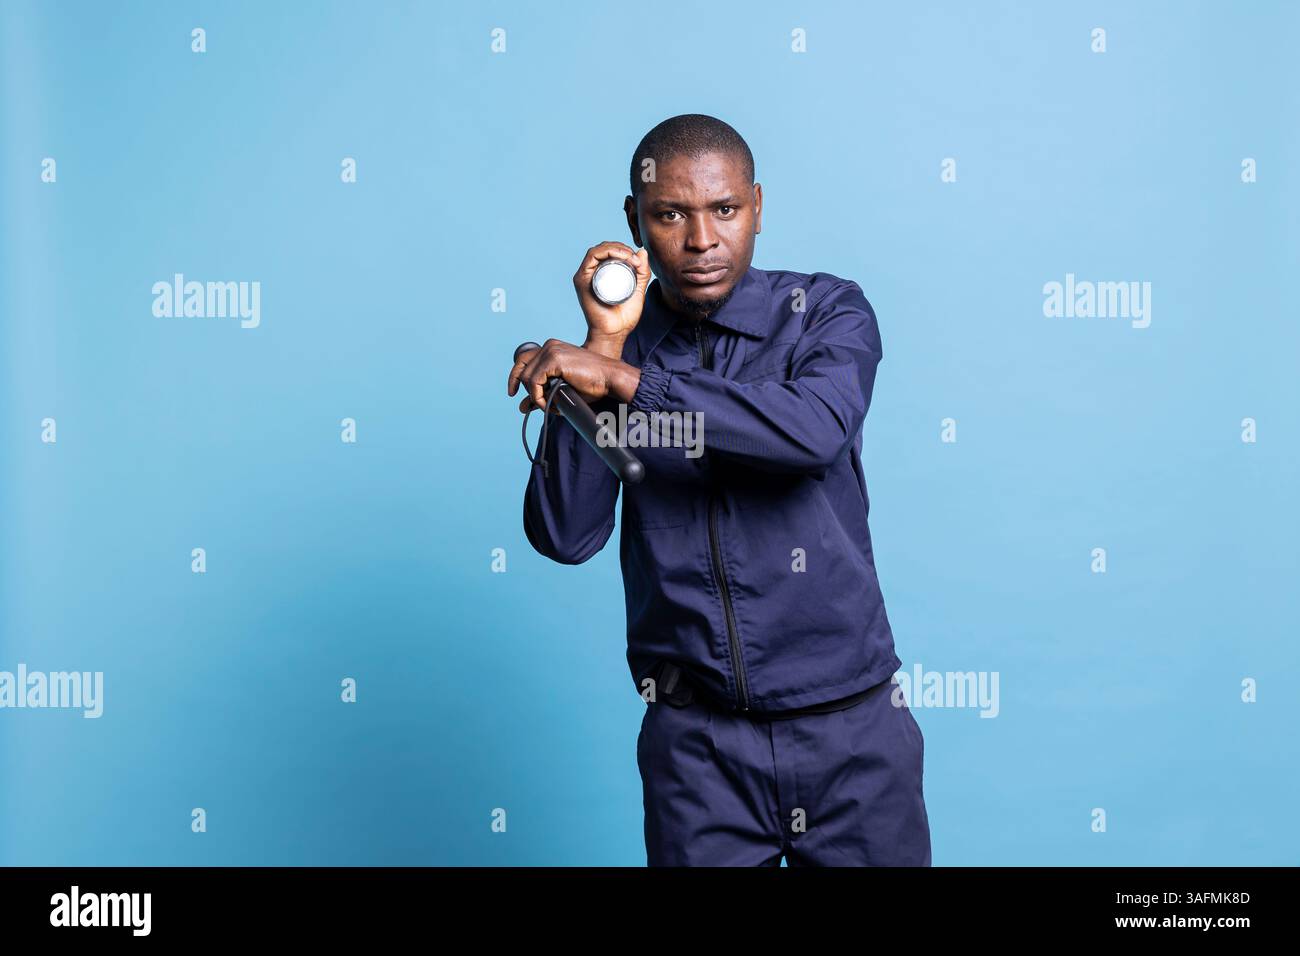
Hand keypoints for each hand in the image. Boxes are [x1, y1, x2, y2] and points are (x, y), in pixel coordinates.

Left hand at [507, 339, 639, 412]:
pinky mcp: (553, 360)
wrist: (609, 379)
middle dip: (518, 384)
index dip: (516, 375)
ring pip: (527, 377)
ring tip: (550, 405)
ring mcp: (551, 351)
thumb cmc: (591, 384)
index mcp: (552, 348)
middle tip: (520, 397)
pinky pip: (534, 382)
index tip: (514, 392)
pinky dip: (538, 397)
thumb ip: (541, 394)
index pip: (524, 359)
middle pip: (521, 365)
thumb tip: (522, 407)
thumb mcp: (561, 390)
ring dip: (535, 396)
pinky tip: (550, 403)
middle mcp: (550, 346)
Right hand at [573, 242, 650, 357]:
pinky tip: (620, 256)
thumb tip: (642, 251)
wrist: (615, 332)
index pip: (609, 252)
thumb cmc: (624, 316)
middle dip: (621, 247)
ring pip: (597, 250)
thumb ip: (642, 273)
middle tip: (635, 258)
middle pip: (603, 248)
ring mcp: (585, 276)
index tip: (638, 259)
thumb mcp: (639, 289)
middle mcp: (591, 273)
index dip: (624, 249)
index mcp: (601, 274)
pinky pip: (591, 257)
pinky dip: (605, 252)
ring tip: (630, 257)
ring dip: (615, 248)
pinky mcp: (582, 280)